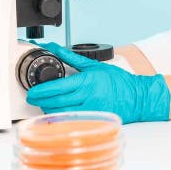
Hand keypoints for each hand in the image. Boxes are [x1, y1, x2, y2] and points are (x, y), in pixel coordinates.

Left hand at [25, 42, 169, 123]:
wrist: (137, 97)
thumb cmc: (118, 81)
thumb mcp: (94, 65)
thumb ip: (71, 58)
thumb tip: (54, 48)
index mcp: (86, 81)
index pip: (58, 87)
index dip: (42, 91)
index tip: (32, 91)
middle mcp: (88, 97)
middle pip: (57, 102)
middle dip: (41, 101)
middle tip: (33, 98)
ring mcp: (91, 111)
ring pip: (63, 114)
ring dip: (49, 110)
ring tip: (43, 105)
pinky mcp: (94, 120)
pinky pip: (73, 121)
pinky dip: (62, 118)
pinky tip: (57, 115)